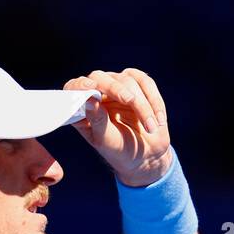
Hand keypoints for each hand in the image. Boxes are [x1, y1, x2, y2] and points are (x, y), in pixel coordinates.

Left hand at [64, 68, 171, 186]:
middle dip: (116, 88)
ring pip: (128, 81)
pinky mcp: (138, 85)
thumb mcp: (107, 140)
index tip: (89, 88)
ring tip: (151, 128)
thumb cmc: (121, 150)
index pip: (74, 87)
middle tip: (130, 100)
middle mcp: (98, 92)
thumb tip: (89, 100)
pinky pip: (146, 82)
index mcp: (84, 108)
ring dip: (143, 105)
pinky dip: (154, 101)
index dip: (79, 85)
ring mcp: (118, 86)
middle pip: (101, 78)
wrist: (146, 156)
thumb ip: (97, 121)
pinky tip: (159, 120)